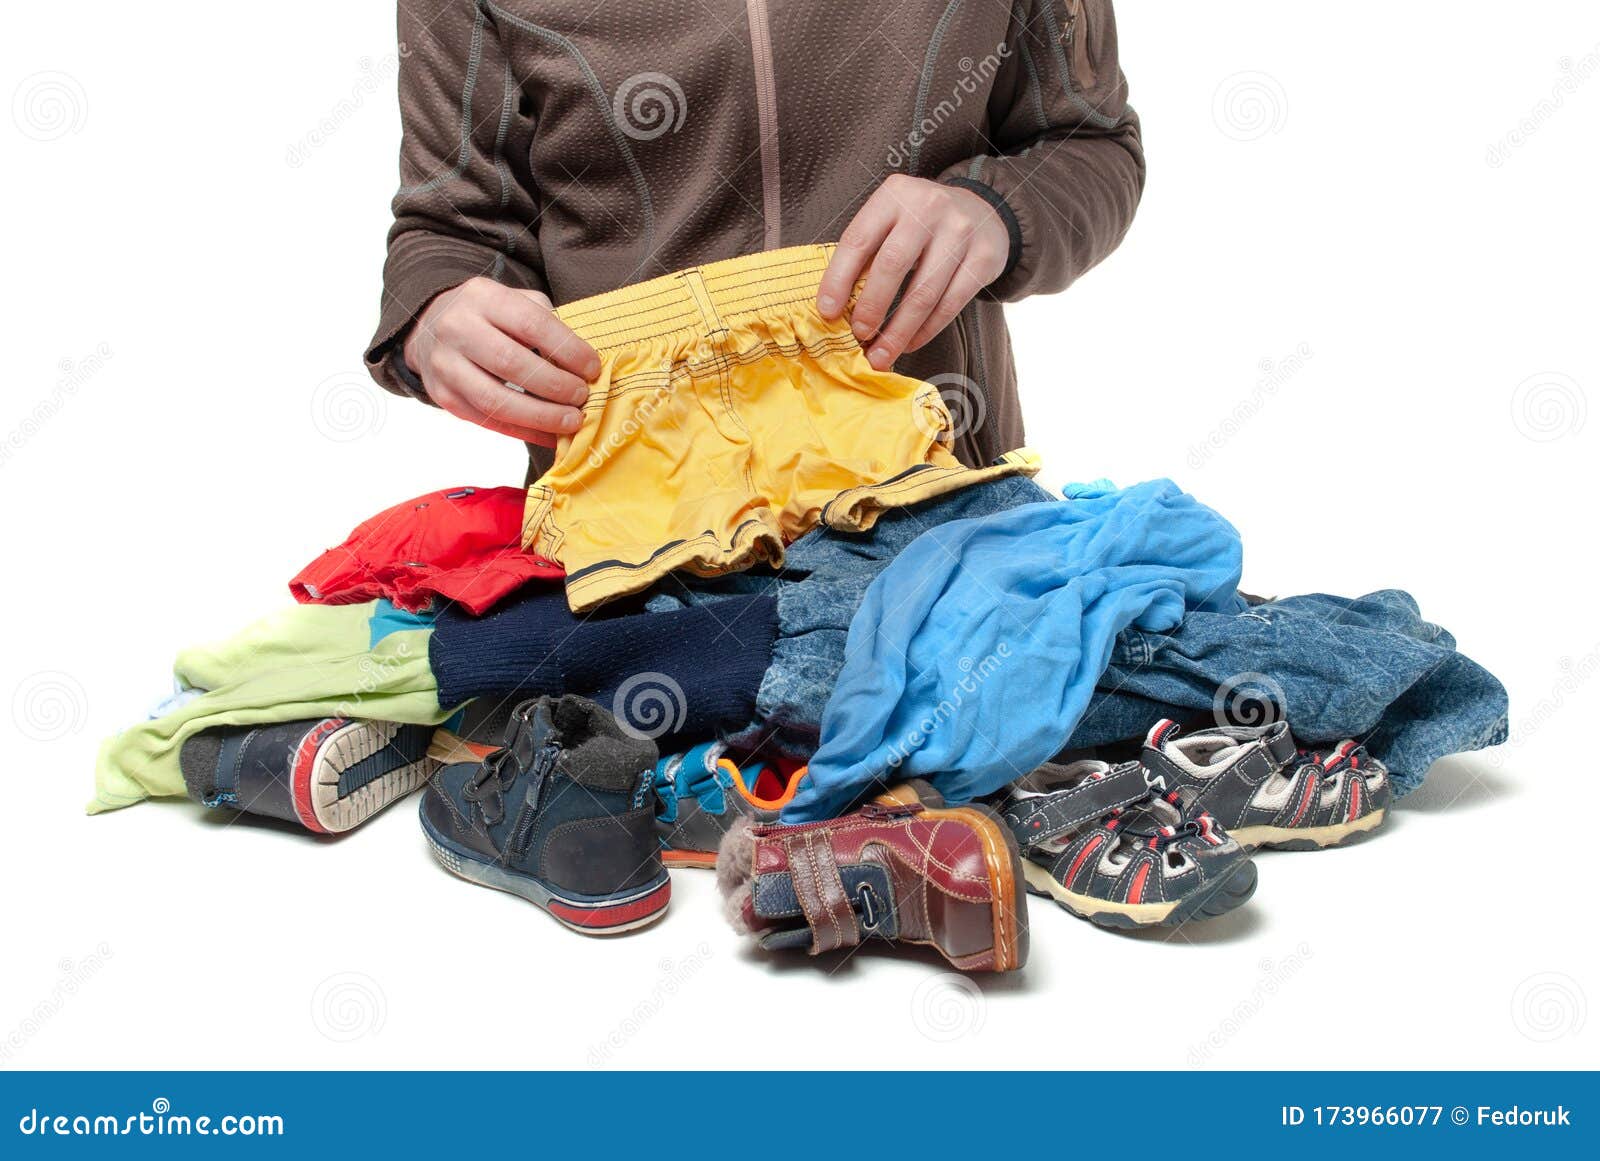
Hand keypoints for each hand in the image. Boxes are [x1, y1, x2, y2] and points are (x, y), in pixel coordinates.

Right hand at [403, 277, 599, 445]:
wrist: (431, 325)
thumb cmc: (489, 315)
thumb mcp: (516, 301)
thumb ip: (547, 322)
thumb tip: (584, 363)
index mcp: (482, 298)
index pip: (531, 324)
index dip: (567, 350)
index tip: (592, 369)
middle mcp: (457, 329)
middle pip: (511, 363)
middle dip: (555, 386)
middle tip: (582, 397)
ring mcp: (445, 365)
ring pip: (495, 400)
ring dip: (540, 416)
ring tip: (571, 421)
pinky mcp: (443, 396)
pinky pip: (487, 421)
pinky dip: (524, 432)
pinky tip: (550, 436)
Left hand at [817, 175, 1009, 369]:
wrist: (982, 211)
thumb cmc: (921, 223)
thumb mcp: (892, 219)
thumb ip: (867, 252)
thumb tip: (836, 307)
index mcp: (895, 194)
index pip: (859, 240)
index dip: (839, 279)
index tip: (827, 312)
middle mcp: (929, 207)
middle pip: (892, 265)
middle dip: (871, 307)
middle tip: (859, 336)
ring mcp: (961, 231)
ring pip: (924, 293)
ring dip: (898, 331)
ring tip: (881, 354)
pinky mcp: (984, 258)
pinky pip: (950, 304)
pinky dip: (926, 331)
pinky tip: (909, 343)